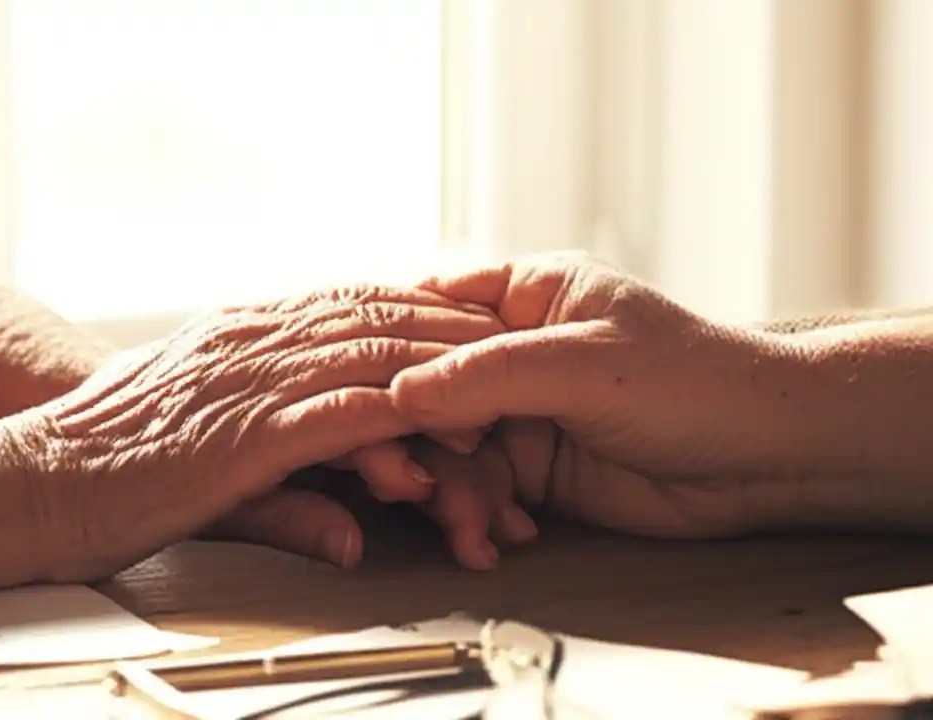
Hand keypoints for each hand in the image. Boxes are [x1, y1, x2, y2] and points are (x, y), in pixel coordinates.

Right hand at [0, 285, 502, 580]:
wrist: (32, 485)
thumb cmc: (107, 468)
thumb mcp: (200, 447)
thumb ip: (276, 464)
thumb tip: (346, 521)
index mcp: (241, 332)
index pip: (350, 305)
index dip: (418, 310)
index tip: (472, 320)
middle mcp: (251, 342)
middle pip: (376, 320)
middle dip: (452, 332)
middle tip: (515, 342)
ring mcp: (247, 385)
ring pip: (369, 358)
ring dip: (442, 369)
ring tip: (504, 379)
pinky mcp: (241, 438)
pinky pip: (334, 415)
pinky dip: (391, 416)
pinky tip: (433, 422)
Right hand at [391, 252, 807, 542]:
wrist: (766, 459)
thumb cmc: (695, 384)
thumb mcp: (584, 366)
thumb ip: (490, 375)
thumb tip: (400, 391)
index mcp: (526, 293)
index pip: (430, 307)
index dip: (393, 353)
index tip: (371, 397)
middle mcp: (514, 348)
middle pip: (425, 389)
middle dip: (418, 444)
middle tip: (418, 487)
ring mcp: (521, 409)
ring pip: (444, 447)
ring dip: (449, 494)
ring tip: (471, 528)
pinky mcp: (532, 466)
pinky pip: (476, 488)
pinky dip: (477, 518)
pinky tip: (493, 538)